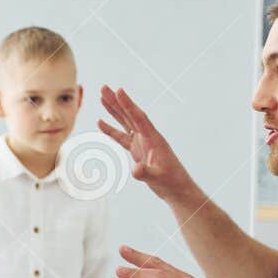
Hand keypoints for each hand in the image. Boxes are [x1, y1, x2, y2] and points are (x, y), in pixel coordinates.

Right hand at [98, 86, 196, 202]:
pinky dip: (111, 130)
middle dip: (116, 101)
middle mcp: (147, 137)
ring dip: (113, 110)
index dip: (128, 104)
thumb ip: (146, 173)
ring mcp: (142, 143)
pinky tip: (101, 122)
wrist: (177, 189)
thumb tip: (135, 171)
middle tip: (103, 87)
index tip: (118, 90)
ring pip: (125, 122)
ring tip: (101, 97)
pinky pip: (122, 137)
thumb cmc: (171, 182)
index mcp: (153, 138)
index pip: (138, 117)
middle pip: (129, 114)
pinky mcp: (138, 151)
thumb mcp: (158, 178)